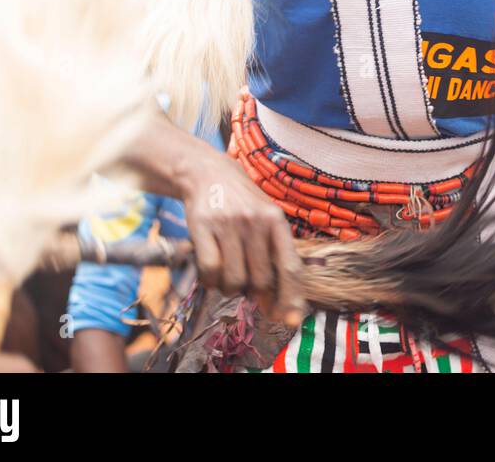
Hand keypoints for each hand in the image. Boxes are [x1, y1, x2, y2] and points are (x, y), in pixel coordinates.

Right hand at [177, 146, 305, 324]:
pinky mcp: (202, 227)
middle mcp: (255, 222)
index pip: (290, 267)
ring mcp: (228, 225)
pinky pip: (209, 272)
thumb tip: (276, 302)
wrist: (207, 173)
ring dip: (230, 288)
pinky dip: (210, 281)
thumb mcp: (266, 219)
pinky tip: (211, 272)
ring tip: (227, 273)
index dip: (292, 298)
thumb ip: (273, 254)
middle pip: (259, 281)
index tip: (290, 321)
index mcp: (277, 221)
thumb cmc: (242, 204)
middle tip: (246, 283)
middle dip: (253, 293)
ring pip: (233, 281)